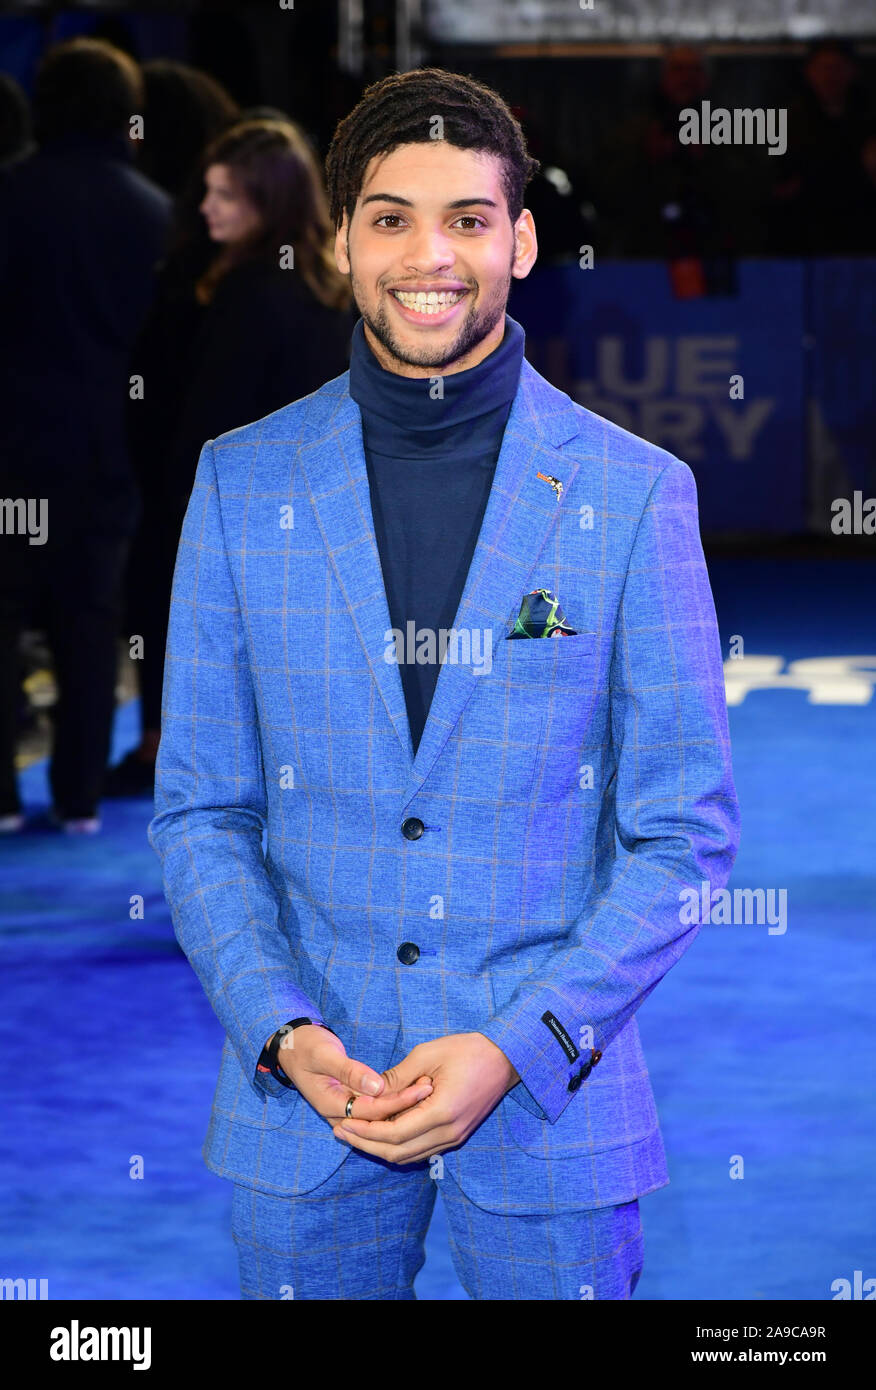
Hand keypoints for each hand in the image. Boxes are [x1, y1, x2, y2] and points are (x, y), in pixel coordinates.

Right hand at [273, 1025, 433, 1126]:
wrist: (291, 1047)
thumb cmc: (306, 1048)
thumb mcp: (325, 1055)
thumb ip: (350, 1071)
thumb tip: (377, 1086)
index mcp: (331, 1106)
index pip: (372, 1111)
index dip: (398, 1100)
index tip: (422, 1088)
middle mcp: (340, 1115)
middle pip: (379, 1118)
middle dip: (406, 1105)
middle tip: (431, 1087)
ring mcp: (345, 1111)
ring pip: (379, 1116)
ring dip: (403, 1105)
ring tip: (428, 1088)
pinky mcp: (351, 1103)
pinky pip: (376, 1109)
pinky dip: (394, 1101)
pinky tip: (414, 1092)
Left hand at [331, 1032, 518, 1164]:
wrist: (507, 1058)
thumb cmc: (468, 1050)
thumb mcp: (428, 1054)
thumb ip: (397, 1077)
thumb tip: (369, 1092)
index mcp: (441, 1112)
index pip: (394, 1134)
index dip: (366, 1132)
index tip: (344, 1122)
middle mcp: (449, 1132)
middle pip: (398, 1152)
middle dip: (366, 1144)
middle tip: (340, 1132)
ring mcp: (455, 1137)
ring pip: (409, 1156)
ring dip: (380, 1148)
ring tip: (354, 1134)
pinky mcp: (457, 1135)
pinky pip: (421, 1150)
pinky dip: (398, 1146)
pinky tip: (381, 1134)